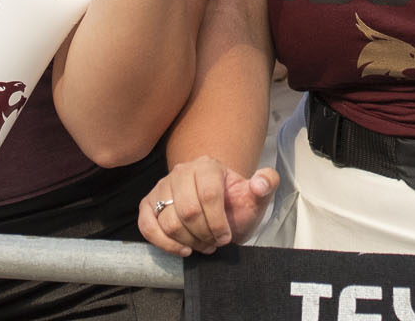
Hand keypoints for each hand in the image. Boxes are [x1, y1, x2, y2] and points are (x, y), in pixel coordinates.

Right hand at [136, 158, 278, 256]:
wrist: (218, 212)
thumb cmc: (236, 206)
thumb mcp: (256, 198)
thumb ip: (267, 184)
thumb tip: (261, 182)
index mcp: (207, 166)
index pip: (209, 195)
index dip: (218, 222)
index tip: (227, 237)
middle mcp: (181, 171)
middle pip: (187, 211)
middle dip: (203, 234)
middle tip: (214, 243)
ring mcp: (162, 187)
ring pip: (168, 221)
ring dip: (188, 242)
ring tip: (203, 245)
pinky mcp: (148, 204)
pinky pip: (147, 226)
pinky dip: (164, 243)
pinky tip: (183, 249)